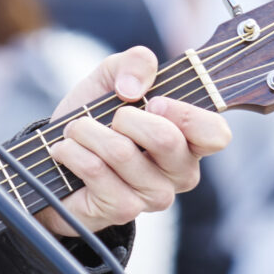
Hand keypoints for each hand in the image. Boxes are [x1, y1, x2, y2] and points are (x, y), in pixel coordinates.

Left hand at [42, 48, 230, 234]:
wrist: (57, 156)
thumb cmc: (96, 118)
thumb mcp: (114, 76)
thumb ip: (135, 63)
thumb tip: (133, 89)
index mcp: (191, 141)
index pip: (216, 134)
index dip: (185, 114)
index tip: (154, 102)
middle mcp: (180, 172)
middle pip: (166, 138)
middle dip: (124, 116)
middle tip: (109, 118)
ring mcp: (154, 195)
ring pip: (122, 151)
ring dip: (87, 131)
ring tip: (78, 131)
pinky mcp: (123, 210)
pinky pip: (95, 169)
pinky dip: (71, 151)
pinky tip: (67, 152)